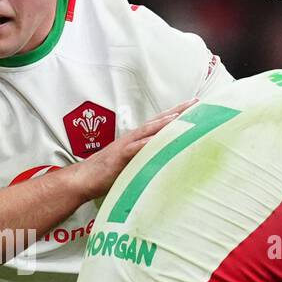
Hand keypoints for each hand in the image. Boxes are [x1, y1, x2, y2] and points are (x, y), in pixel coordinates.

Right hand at [68, 100, 196, 200]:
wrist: (85, 179)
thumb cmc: (110, 173)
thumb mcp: (135, 164)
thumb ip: (150, 159)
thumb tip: (170, 161)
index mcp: (138, 139)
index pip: (161, 124)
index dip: (178, 114)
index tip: (196, 106)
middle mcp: (134, 138)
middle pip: (158, 121)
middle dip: (177, 111)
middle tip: (196, 102)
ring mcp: (126, 145)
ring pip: (147, 131)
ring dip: (163, 123)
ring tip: (180, 115)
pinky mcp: (120, 157)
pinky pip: (134, 149)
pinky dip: (145, 143)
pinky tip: (157, 140)